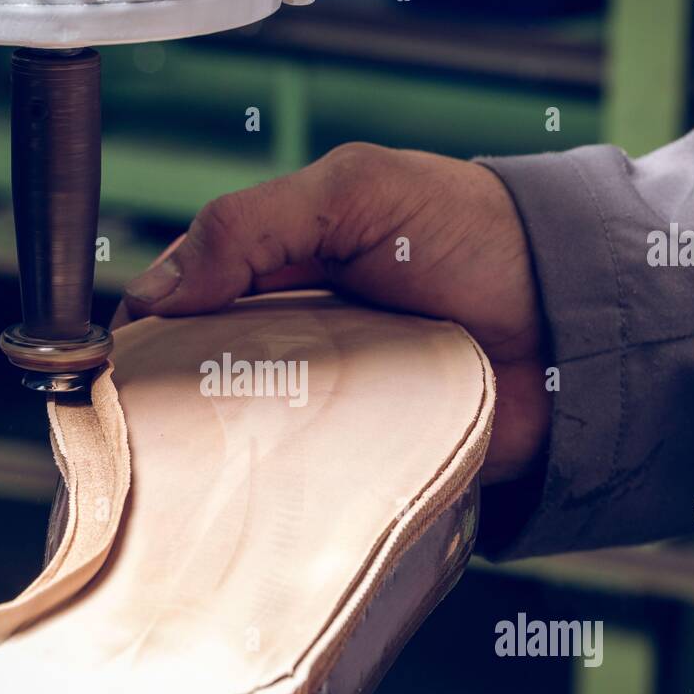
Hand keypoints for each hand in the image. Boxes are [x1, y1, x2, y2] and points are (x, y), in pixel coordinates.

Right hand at [117, 144, 548, 484]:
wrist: (576, 323)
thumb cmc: (477, 236)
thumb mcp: (357, 192)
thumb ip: (255, 222)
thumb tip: (159, 289)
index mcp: (280, 274)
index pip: (183, 302)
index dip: (144, 330)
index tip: (117, 363)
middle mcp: (292, 344)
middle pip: (197, 379)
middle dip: (161, 404)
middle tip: (138, 430)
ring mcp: (324, 408)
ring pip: (238, 437)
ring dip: (207, 454)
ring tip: (175, 476)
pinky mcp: (359, 464)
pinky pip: (298, 483)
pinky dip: (267, 491)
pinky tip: (239, 501)